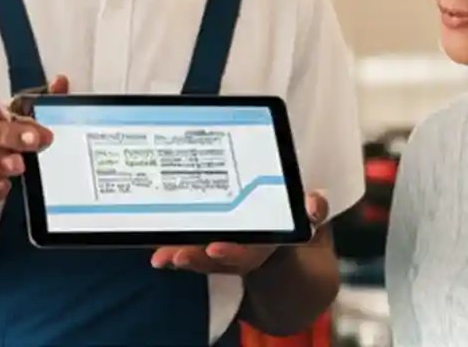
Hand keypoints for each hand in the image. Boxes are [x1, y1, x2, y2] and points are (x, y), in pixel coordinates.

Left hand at [150, 191, 329, 274]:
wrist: (290, 264)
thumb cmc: (294, 227)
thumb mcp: (311, 222)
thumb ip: (315, 211)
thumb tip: (314, 202)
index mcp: (268, 247)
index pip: (251, 253)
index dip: (232, 252)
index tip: (214, 248)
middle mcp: (245, 255)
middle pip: (218, 261)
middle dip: (195, 259)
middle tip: (173, 255)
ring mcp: (225, 253)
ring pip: (201, 259)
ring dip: (179, 258)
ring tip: (159, 257)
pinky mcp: (209, 248)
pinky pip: (191, 251)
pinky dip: (173, 250)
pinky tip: (152, 245)